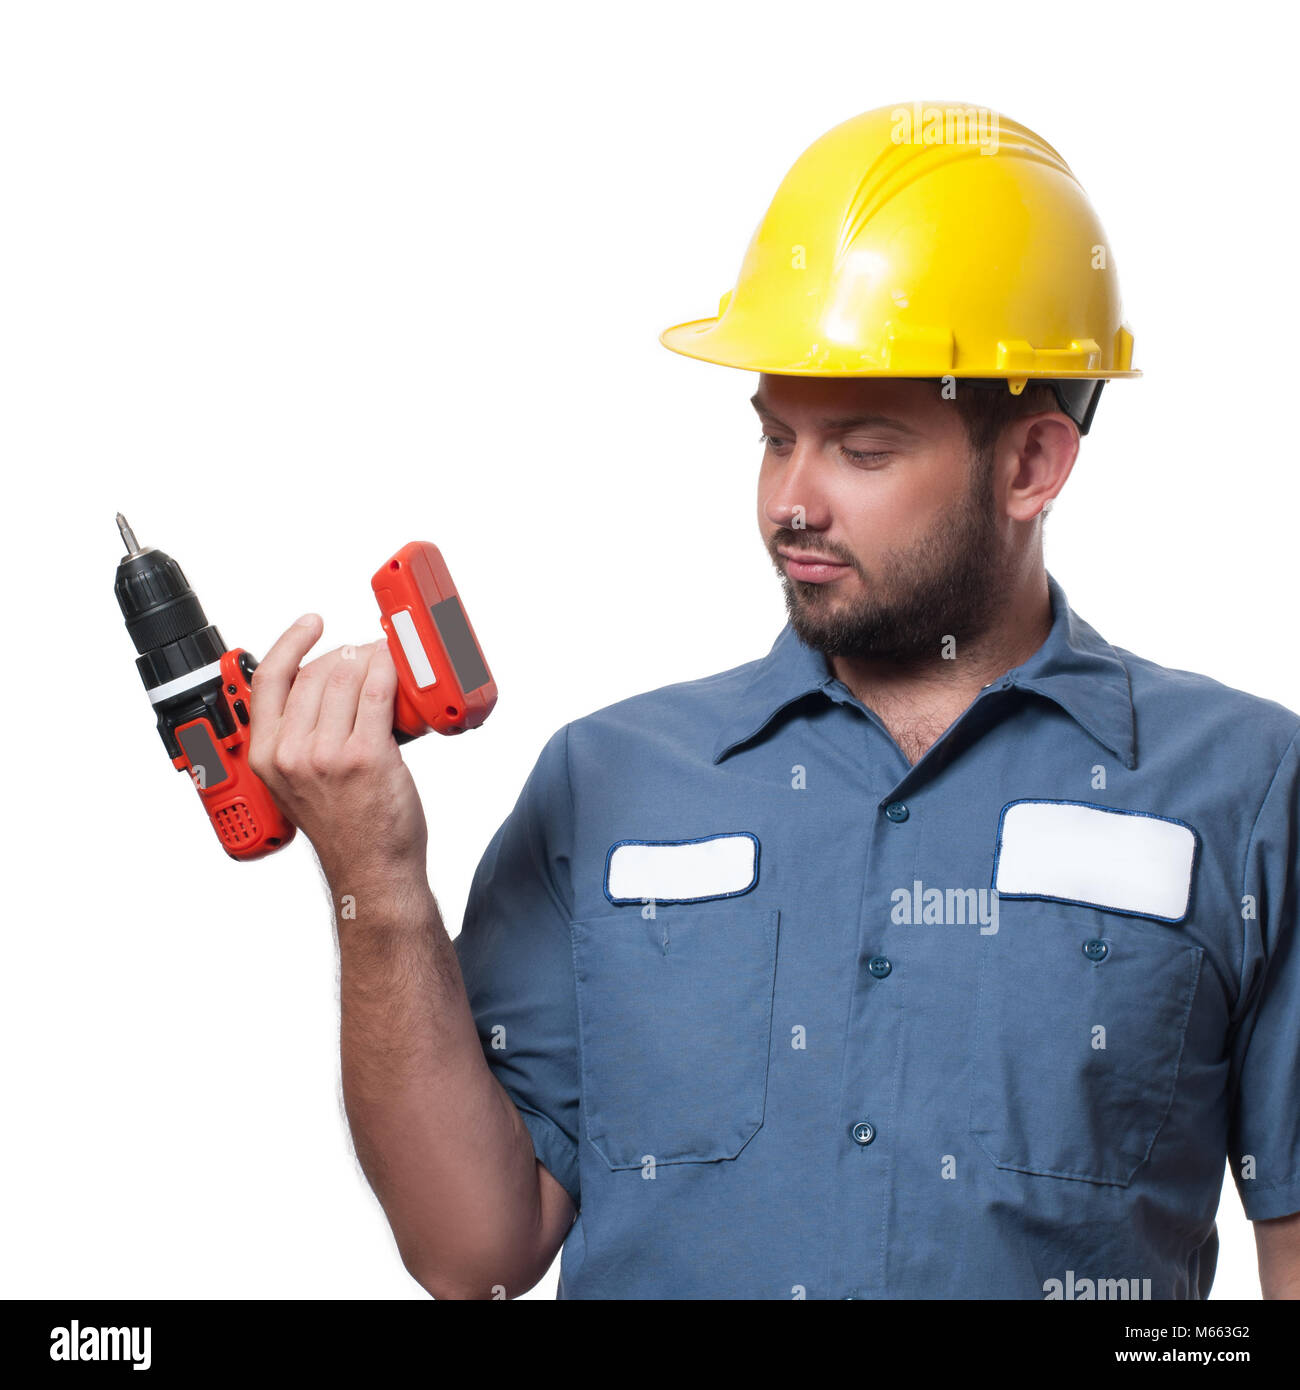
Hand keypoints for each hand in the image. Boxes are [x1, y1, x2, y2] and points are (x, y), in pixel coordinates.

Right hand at [247, 615, 428, 888]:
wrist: (372, 869)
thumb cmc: (343, 828)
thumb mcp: (298, 781)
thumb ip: (299, 736)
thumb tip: (326, 684)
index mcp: (267, 756)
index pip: (268, 680)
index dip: (290, 642)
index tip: (310, 625)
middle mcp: (292, 754)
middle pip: (314, 674)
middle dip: (345, 656)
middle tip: (366, 656)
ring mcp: (328, 755)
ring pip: (347, 678)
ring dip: (369, 660)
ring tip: (383, 663)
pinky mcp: (367, 756)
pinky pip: (377, 693)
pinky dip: (388, 672)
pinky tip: (395, 668)